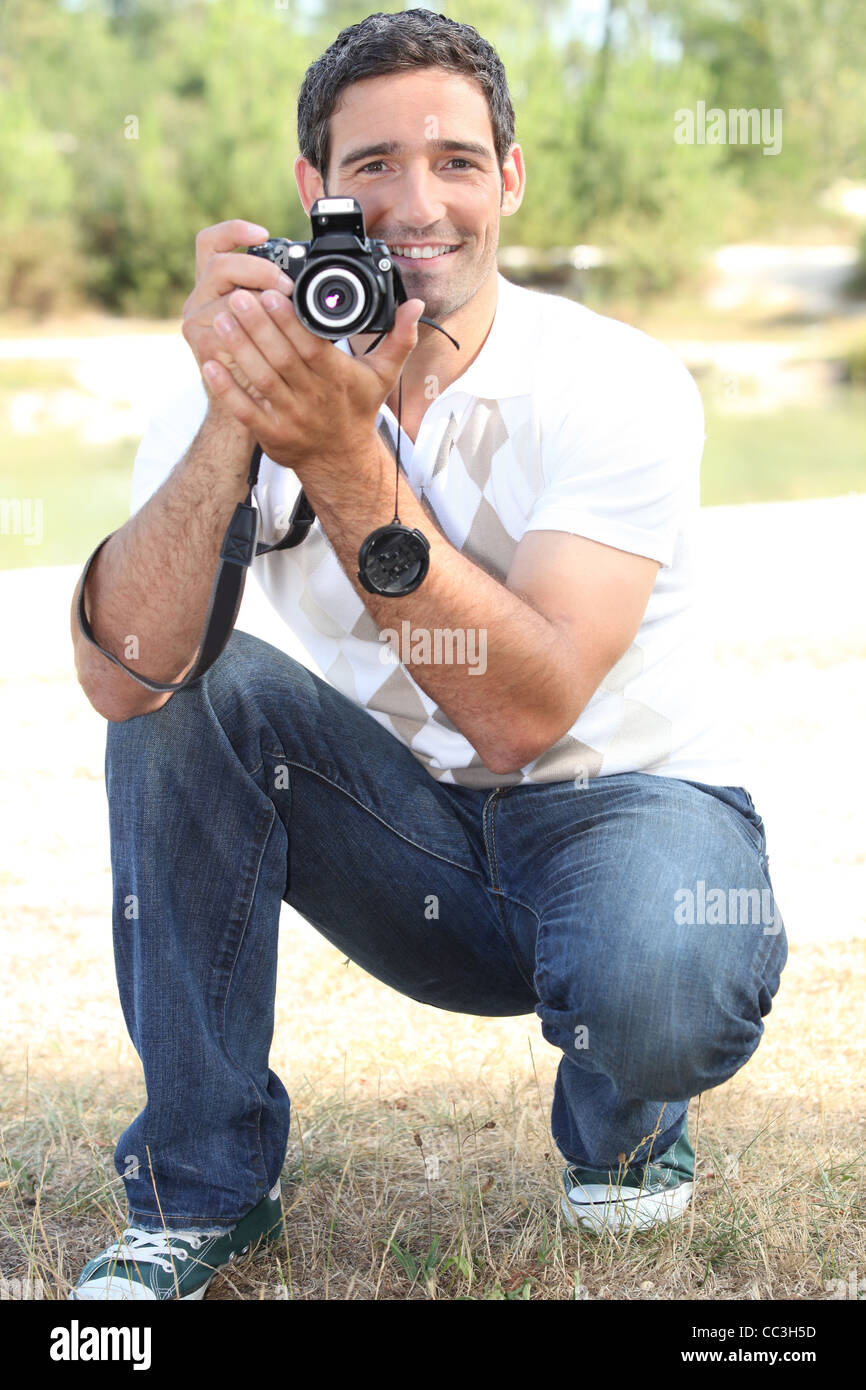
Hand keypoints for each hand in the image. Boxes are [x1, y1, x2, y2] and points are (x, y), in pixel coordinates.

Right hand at [181, 219, 294, 408]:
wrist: (248, 403)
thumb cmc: (267, 358)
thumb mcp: (273, 320)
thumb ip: (280, 297)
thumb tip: (316, 286)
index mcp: (215, 283)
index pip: (212, 242)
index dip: (233, 231)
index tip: (263, 233)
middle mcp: (200, 298)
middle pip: (220, 265)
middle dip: (258, 270)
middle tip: (286, 286)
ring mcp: (196, 321)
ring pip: (224, 298)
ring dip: (259, 304)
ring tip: (283, 312)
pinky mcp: (200, 346)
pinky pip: (223, 332)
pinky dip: (249, 332)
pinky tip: (271, 336)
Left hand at [199, 287, 425, 472]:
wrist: (341, 460)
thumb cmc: (357, 411)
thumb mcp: (383, 375)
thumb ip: (399, 339)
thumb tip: (415, 305)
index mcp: (337, 379)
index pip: (312, 347)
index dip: (290, 321)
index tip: (272, 293)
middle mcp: (313, 398)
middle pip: (282, 359)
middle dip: (259, 327)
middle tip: (238, 296)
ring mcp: (290, 418)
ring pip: (261, 380)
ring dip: (240, 350)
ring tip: (222, 319)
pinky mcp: (270, 434)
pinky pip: (244, 410)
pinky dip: (226, 389)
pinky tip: (208, 364)